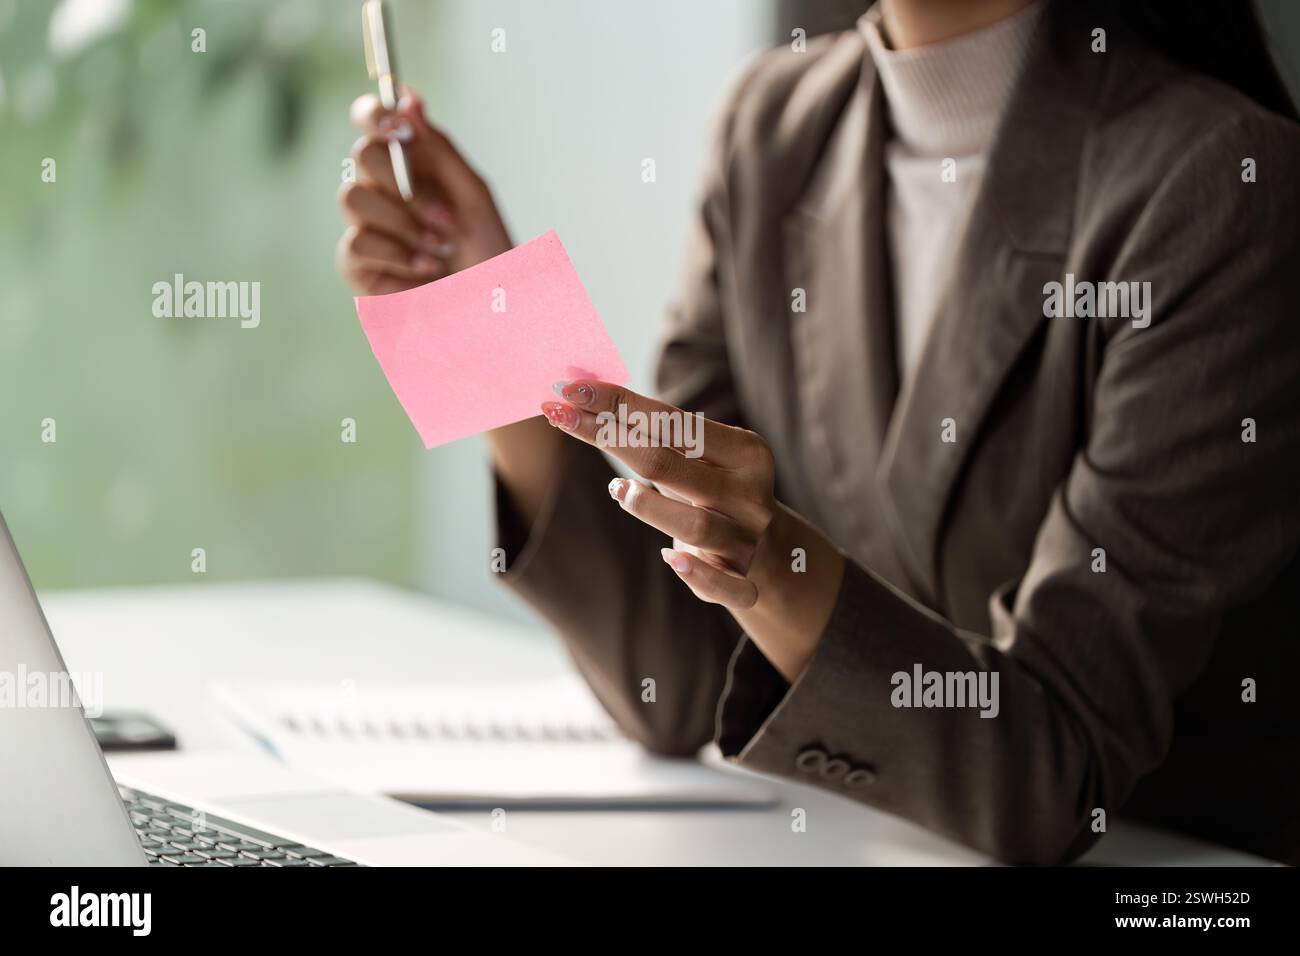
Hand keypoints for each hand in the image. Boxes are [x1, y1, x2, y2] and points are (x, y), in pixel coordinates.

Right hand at [336, 88, 512, 294]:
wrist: (488, 316)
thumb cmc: (489, 258)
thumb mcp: (474, 197)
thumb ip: (440, 149)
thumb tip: (410, 98)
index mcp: (412, 169)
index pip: (374, 124)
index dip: (374, 113)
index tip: (396, 124)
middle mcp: (385, 192)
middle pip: (361, 155)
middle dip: (403, 182)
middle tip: (444, 217)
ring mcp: (368, 228)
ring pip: (352, 197)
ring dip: (404, 223)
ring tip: (440, 248)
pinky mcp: (358, 267)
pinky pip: (355, 243)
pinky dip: (396, 255)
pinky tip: (425, 270)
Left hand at [541, 381, 843, 679]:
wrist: (772, 553)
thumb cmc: (715, 492)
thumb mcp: (699, 460)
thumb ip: (656, 435)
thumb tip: (583, 398)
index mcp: (746, 453)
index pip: (675, 422)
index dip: (619, 404)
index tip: (570, 389)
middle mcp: (749, 495)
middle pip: (673, 466)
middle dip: (611, 438)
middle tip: (560, 417)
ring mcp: (747, 541)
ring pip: (697, 525)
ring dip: (650, 507)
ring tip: (617, 489)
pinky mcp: (744, 583)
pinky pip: (725, 586)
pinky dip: (698, 574)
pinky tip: (669, 556)